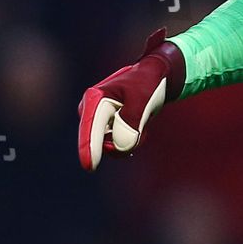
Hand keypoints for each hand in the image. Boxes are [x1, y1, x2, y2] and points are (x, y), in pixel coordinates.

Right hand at [77, 29, 184, 170]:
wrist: (153, 77)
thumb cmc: (146, 83)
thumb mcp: (142, 99)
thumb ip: (130, 122)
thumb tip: (118, 147)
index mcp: (94, 98)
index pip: (90, 127)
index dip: (88, 148)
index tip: (89, 166)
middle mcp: (91, 112)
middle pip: (102, 142)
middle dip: (125, 140)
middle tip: (143, 122)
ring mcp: (98, 123)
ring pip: (114, 147)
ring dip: (133, 139)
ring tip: (144, 118)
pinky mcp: (107, 131)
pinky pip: (120, 146)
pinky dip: (134, 139)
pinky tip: (141, 123)